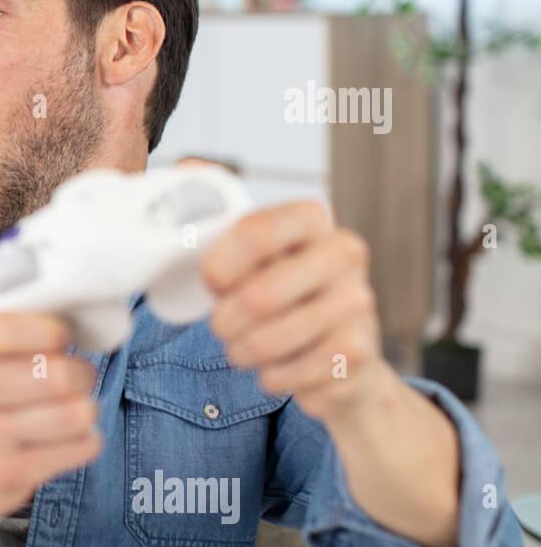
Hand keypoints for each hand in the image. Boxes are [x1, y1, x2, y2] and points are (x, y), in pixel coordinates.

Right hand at [0, 310, 102, 524]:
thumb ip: (6, 326)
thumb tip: (67, 312)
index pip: (2, 332)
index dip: (47, 330)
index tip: (62, 335)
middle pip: (54, 375)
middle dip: (80, 371)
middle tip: (76, 374)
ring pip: (74, 413)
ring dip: (85, 406)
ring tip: (74, 406)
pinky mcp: (7, 475)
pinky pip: (80, 446)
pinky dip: (85, 439)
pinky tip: (66, 436)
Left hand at [204, 200, 392, 422]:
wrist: (343, 353)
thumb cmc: (282, 293)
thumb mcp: (253, 252)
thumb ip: (219, 213)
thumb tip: (186, 169)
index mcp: (311, 219)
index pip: (254, 233)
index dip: (219, 267)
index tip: (211, 284)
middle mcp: (343, 253)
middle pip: (260, 296)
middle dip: (225, 322)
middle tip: (222, 327)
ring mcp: (359, 302)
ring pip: (269, 340)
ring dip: (242, 352)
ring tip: (245, 348)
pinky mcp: (360, 351)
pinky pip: (288, 373)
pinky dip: (270, 377)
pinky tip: (278, 367)